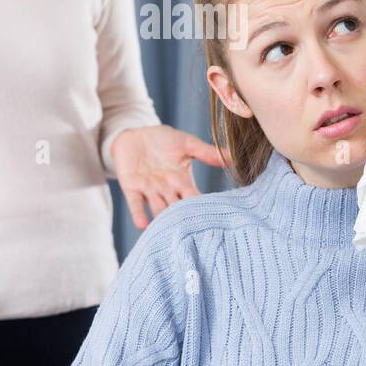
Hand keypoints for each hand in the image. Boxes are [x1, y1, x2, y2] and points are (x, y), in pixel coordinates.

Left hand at [112, 124, 226, 228]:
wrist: (135, 134)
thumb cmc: (162, 139)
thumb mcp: (187, 143)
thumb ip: (206, 153)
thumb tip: (233, 158)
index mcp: (182, 181)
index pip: (193, 197)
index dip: (200, 207)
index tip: (211, 219)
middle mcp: (167, 190)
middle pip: (176, 208)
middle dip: (183, 218)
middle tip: (192, 231)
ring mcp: (149, 190)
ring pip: (158, 208)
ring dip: (163, 219)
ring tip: (170, 231)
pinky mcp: (131, 187)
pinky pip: (136, 203)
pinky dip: (139, 214)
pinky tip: (143, 224)